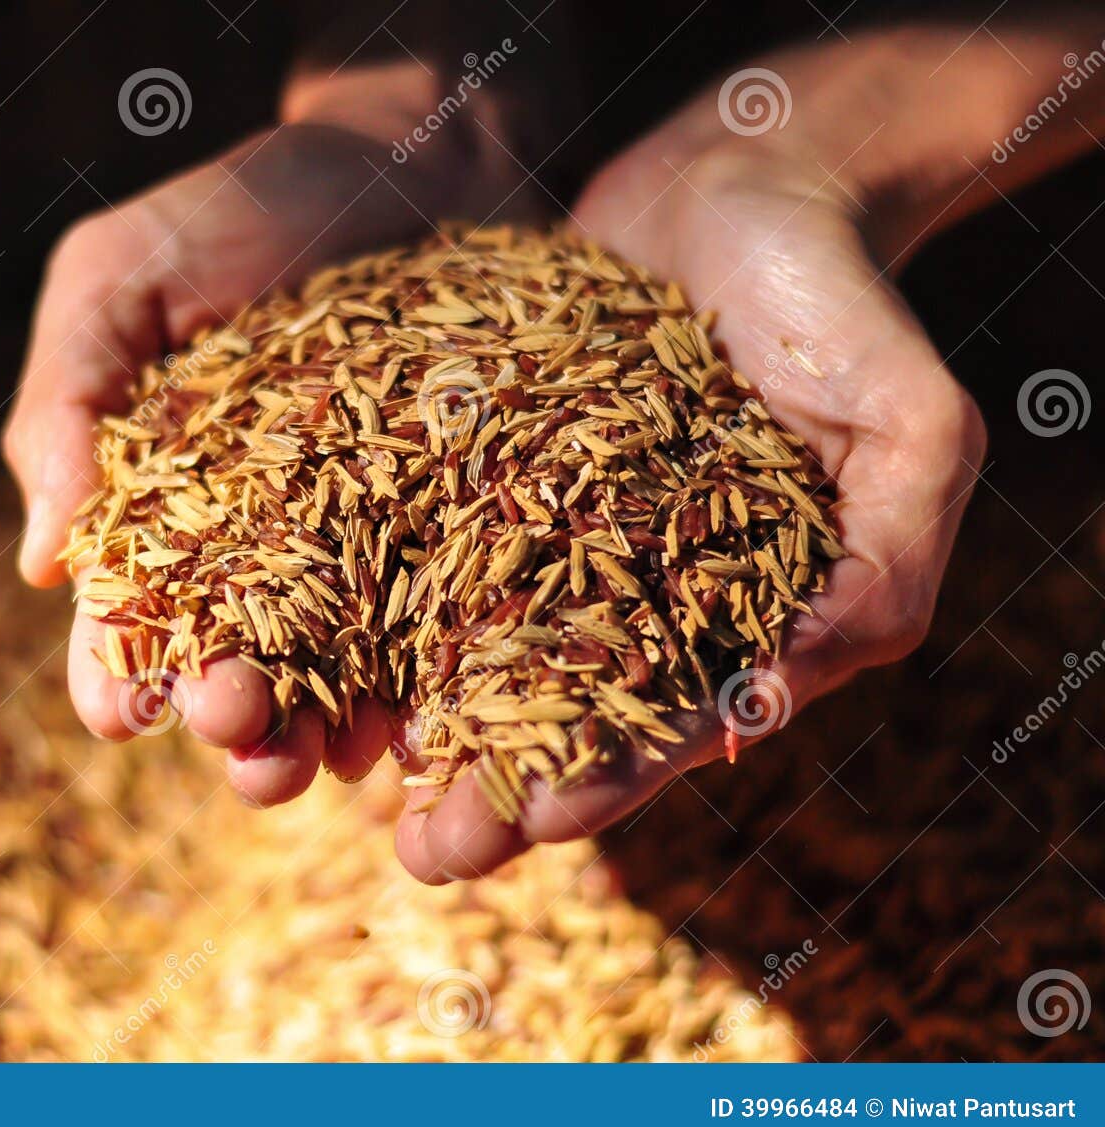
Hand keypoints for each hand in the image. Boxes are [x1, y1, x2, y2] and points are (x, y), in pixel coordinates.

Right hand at [3, 64, 542, 803]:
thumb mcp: (123, 271)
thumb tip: (42, 559)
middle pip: (237, 658)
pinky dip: (430, 683)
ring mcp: (369, 548)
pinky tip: (419, 726)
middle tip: (234, 740)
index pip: (131, 607)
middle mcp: (266, 546)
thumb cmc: (249, 201)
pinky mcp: (462, 532)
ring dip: (319, 728)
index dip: (118, 666)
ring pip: (339, 669)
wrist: (414, 154)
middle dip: (229, 714)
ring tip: (315, 763)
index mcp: (168, 501)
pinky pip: (445, 628)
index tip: (120, 712)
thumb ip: (67, 398)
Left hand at [392, 24, 1104, 879]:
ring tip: (352, 771)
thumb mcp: (911, 429)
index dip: (607, 775)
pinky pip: (414, 530)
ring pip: (465, 636)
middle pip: (554, 705)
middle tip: (424, 852)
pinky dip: (365, 583)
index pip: (668, 718)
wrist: (744, 180)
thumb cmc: (840, 302)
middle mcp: (627, 589)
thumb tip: (788, 695)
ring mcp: (546, 529)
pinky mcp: (481, 464)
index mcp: (729, 613)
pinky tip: (309, 632)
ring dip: (412, 707)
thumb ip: (880, 565)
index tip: (535, 825)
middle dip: (491, 781)